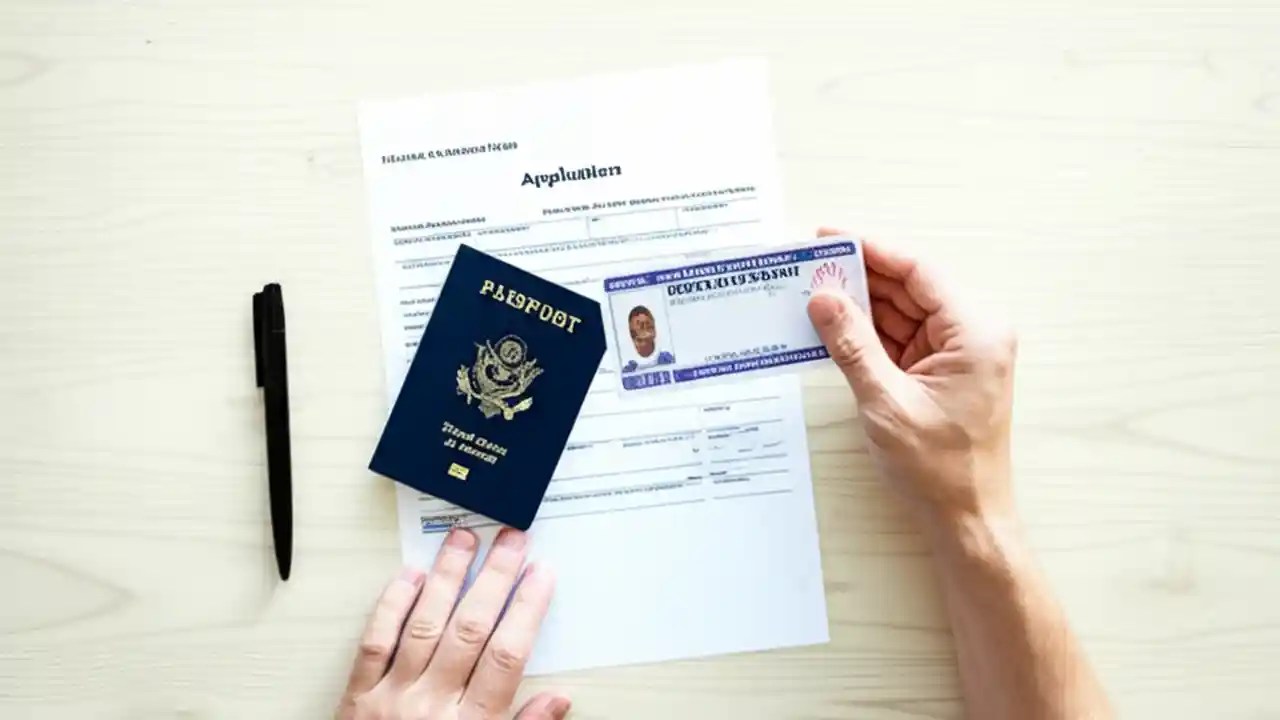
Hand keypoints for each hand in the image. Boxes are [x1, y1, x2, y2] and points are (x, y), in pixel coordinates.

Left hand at [336, 528, 568, 719]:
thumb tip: (558, 700)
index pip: (507, 655)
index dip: (527, 609)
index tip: (542, 575)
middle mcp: (431, 707)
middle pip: (470, 629)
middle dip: (495, 579)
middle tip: (511, 541)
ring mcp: (391, 699)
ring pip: (425, 624)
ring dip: (448, 577)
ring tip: (464, 540)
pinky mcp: (357, 697)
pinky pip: (375, 641)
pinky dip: (392, 605)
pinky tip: (410, 576)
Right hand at [806, 228, 1017, 524]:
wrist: (966, 517)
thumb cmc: (941, 469)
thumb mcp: (885, 402)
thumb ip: (852, 345)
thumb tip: (823, 299)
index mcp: (976, 331)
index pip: (918, 271)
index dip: (871, 249)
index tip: (829, 237)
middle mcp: (974, 332)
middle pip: (909, 286)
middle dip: (859, 277)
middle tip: (809, 267)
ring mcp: (959, 350)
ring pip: (901, 310)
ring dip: (860, 304)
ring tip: (812, 294)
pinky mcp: (942, 368)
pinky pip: (901, 336)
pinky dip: (868, 332)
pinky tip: (833, 326)